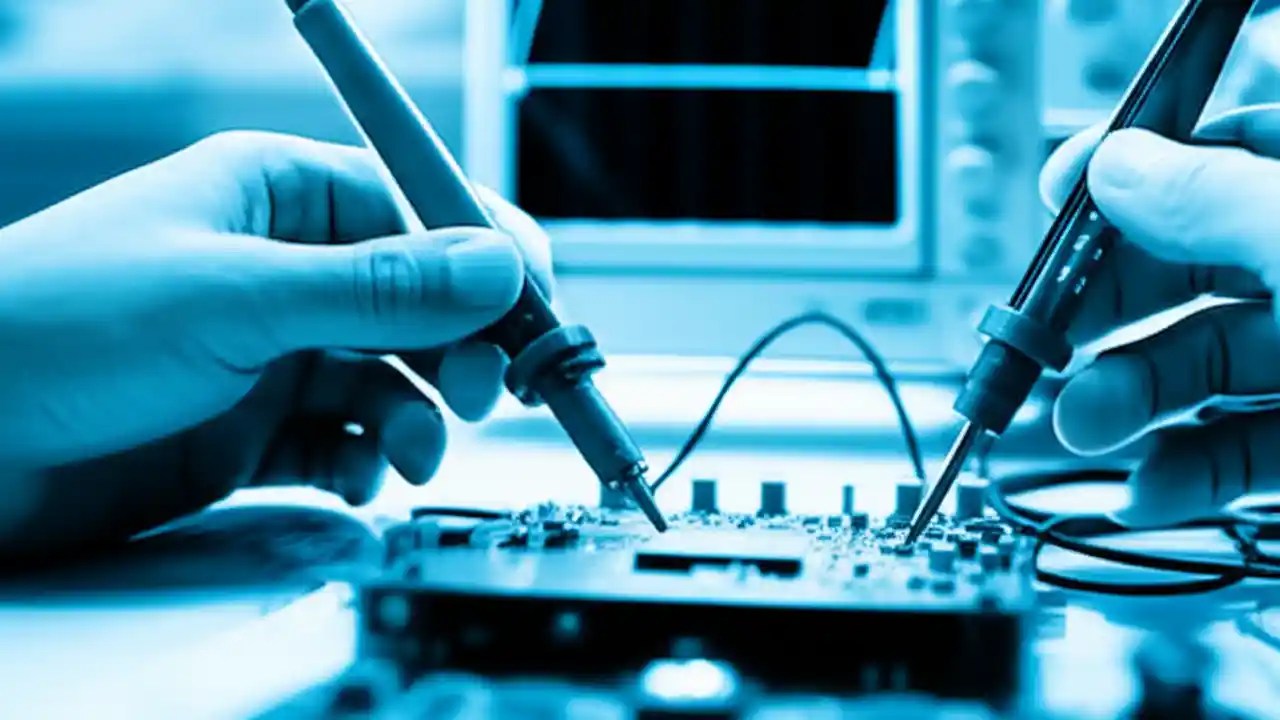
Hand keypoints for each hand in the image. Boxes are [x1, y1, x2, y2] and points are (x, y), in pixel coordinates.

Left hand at [0, 131, 551, 560]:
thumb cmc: (53, 327)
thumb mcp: (234, 297)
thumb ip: (377, 289)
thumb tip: (498, 267)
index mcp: (281, 195)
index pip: (422, 211)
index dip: (489, 264)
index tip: (537, 320)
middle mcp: (285, 269)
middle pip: (421, 302)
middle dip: (461, 351)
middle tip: (482, 394)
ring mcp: (270, 353)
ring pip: (391, 379)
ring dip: (418, 417)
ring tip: (409, 452)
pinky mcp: (250, 429)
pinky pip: (344, 440)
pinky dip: (365, 462)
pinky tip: (355, 477)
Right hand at [1040, 109, 1279, 527]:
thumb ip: (1217, 199)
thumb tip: (1115, 168)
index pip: (1215, 155)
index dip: (1129, 172)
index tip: (1060, 196)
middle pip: (1188, 270)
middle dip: (1105, 309)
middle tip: (1046, 337)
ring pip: (1206, 366)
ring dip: (1127, 397)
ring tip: (1082, 425)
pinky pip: (1246, 451)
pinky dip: (1188, 473)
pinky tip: (1148, 487)